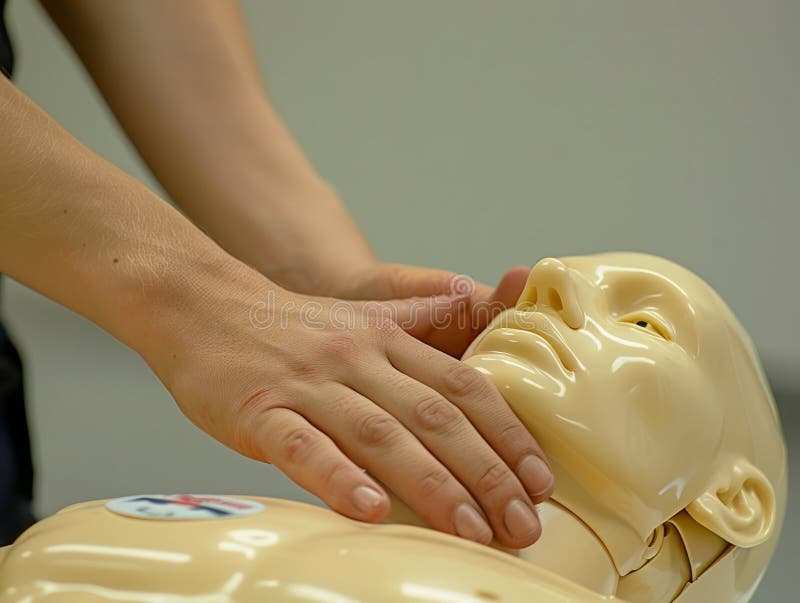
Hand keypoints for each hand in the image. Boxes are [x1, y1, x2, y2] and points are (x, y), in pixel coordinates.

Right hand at [158, 273, 553, 548]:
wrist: (204, 305)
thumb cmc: (292, 325)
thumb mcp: (364, 315)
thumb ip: (422, 325)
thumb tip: (479, 327)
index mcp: (388, 339)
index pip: (464, 388)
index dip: (508, 435)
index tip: (540, 483)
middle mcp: (357, 357)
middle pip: (435, 416)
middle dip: (486, 473)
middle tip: (522, 526)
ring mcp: (309, 382)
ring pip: (380, 433)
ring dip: (431, 484)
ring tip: (470, 530)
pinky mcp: (259, 408)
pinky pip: (302, 445)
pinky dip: (337, 477)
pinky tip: (368, 510)